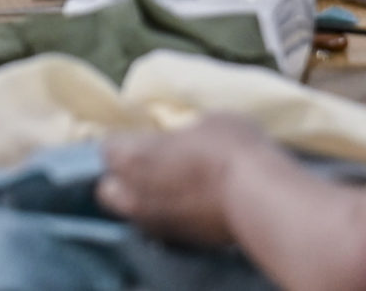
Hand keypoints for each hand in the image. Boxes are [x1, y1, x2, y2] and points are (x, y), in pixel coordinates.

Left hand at [97, 116, 259, 248]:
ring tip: (171, 188)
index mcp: (130, 157)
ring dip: (144, 200)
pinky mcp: (180, 242)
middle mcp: (133, 194)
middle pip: (109, 188)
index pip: (107, 148)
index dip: (125, 142)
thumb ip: (182, 134)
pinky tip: (191, 206)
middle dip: (122, 179)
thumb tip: (186, 140)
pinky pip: (162, 226)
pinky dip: (170, 216)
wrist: (259, 198)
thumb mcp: (205, 122)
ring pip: (134, 212)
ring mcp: (155, 222)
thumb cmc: (229, 148)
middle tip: (149, 166)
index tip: (144, 138)